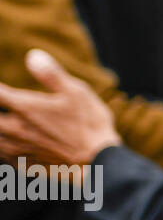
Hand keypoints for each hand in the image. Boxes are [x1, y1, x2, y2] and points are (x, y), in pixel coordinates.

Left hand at [0, 50, 121, 165]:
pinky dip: (0, 146)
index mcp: (26, 108)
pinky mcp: (21, 163)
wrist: (96, 162)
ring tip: (2, 122)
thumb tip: (32, 56)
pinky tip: (5, 142)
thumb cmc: (89, 124)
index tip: (0, 87)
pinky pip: (0, 155)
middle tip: (1, 102)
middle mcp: (15, 128)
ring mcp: (16, 148)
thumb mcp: (76, 92)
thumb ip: (51, 74)